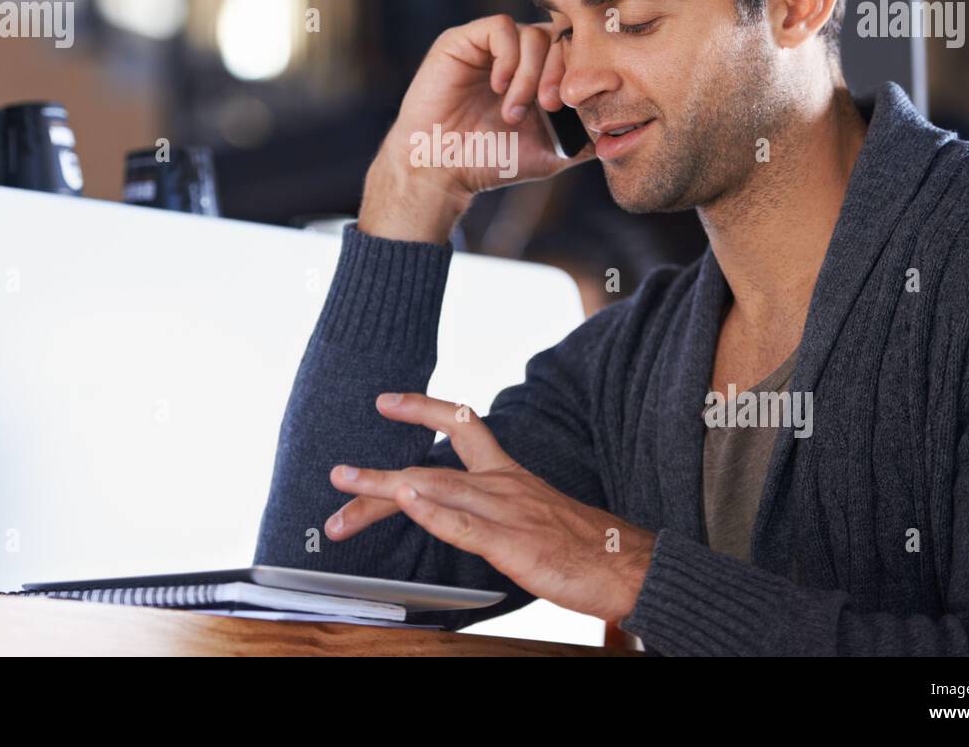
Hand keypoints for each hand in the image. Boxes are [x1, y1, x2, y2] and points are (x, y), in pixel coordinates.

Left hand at [325, 392, 656, 624]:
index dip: (425, 409)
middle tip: (337, 471)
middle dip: (379, 470)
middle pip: (433, 462)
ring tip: (345, 484)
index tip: (388, 400)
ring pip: (436, 488)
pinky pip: (465, 524)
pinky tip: (408, 501)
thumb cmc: (589, 550)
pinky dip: (433, 511)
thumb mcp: (540, 522)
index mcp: (512, 477)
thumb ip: (503, 517)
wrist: (632, 567)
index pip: (465, 427)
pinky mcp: (513, 542)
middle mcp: (504, 485)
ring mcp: (506, 511)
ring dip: (384, 488)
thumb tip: (474, 522)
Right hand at [358, 14, 596, 242]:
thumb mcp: (550, 153)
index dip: (580, 74)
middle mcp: (518, 58)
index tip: (571, 108)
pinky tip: (500, 87)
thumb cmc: (491, 162)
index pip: (574, 53)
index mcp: (540, 78)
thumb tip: (623, 130)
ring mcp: (491, 48)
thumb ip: (583, 139)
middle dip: (561, 71)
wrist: (442, 169)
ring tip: (514, 110)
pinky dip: (508, 57)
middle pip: (560, 37)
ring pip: (533, 33)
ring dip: (531, 74)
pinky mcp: (464, 41)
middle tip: (550, 106)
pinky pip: (501, 27)